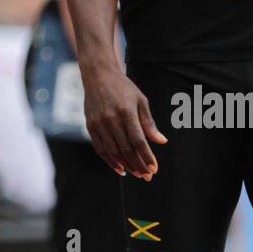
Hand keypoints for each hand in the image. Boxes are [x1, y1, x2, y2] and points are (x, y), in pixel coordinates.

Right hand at [83, 64, 166, 178]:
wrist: (98, 75)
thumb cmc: (124, 88)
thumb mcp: (141, 101)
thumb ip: (149, 123)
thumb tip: (162, 141)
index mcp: (126, 112)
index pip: (138, 140)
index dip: (147, 156)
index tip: (155, 169)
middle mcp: (111, 119)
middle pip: (126, 149)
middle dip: (138, 165)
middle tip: (147, 176)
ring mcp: (98, 124)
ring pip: (113, 151)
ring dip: (126, 165)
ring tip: (137, 174)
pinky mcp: (90, 126)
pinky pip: (100, 149)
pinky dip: (110, 161)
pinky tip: (120, 170)